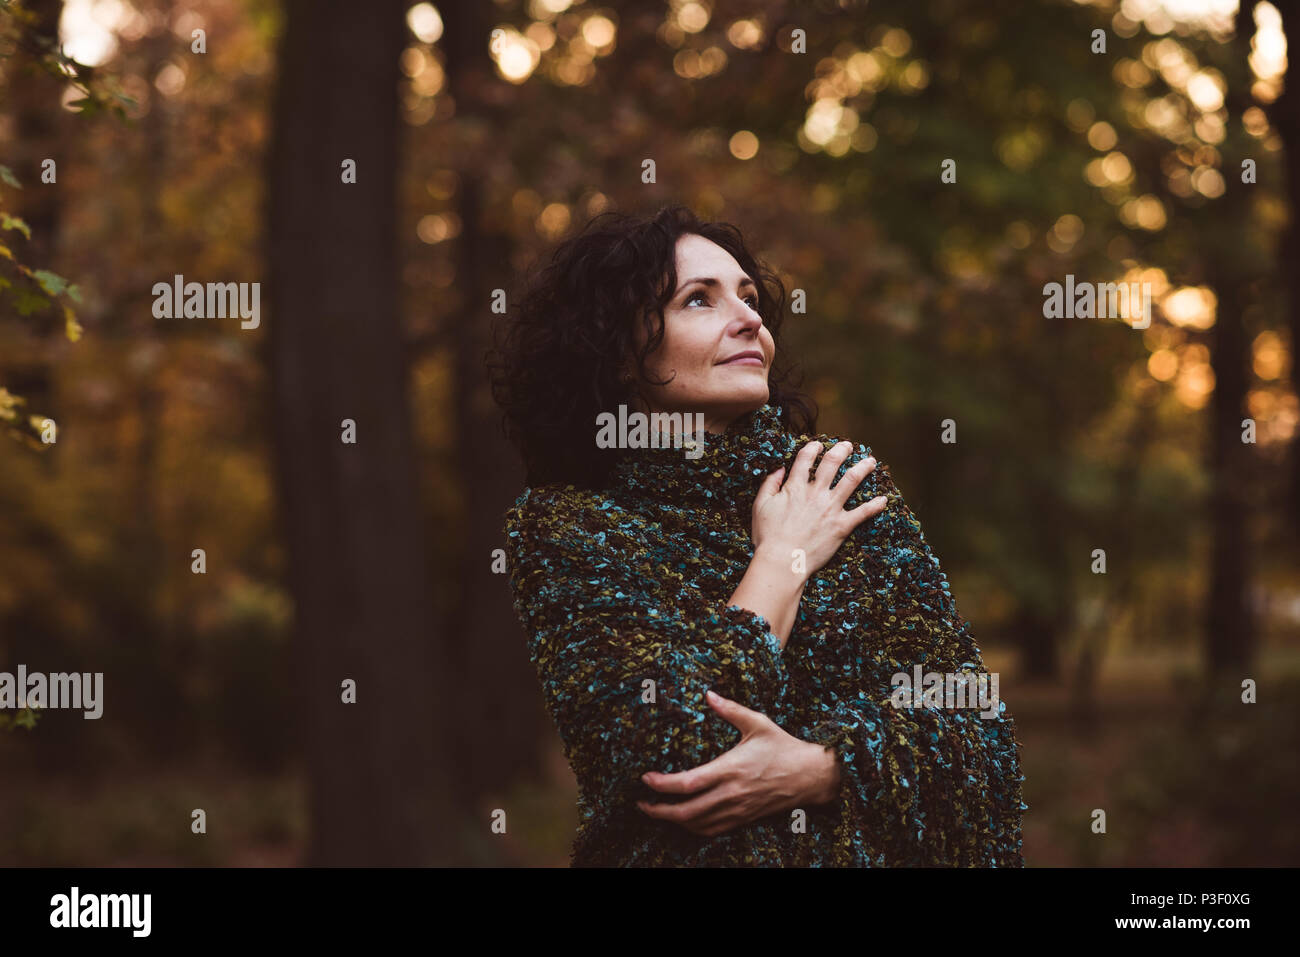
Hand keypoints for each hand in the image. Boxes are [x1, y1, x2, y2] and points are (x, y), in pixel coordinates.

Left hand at [635, 690, 840, 836]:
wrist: (812, 776)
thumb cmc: (783, 747)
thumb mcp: (758, 723)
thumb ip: (731, 709)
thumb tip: (708, 694)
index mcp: (731, 769)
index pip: (688, 783)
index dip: (662, 785)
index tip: (645, 778)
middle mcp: (731, 793)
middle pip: (686, 812)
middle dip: (659, 810)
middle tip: (641, 803)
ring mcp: (737, 810)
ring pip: (697, 825)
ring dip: (673, 822)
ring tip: (656, 811)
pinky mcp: (744, 819)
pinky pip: (713, 830)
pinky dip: (694, 829)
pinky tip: (684, 821)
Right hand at [751, 440, 886, 579]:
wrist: (782, 561)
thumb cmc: (768, 536)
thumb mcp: (760, 506)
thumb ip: (769, 484)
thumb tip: (779, 469)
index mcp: (795, 487)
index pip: (806, 459)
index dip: (812, 448)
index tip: (818, 444)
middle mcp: (816, 493)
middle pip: (833, 463)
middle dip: (842, 450)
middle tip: (848, 446)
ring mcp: (831, 508)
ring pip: (852, 481)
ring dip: (863, 469)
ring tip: (871, 462)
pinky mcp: (842, 526)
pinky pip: (863, 512)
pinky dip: (875, 506)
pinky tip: (884, 500)